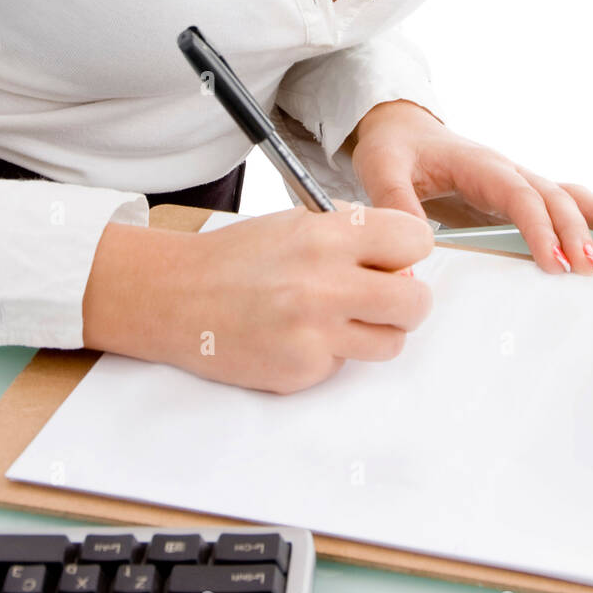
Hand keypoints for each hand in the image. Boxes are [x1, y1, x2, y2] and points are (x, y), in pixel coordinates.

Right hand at [83, 202, 433, 392]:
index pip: (414, 240)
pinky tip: (298, 336)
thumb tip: (404, 258)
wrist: (177, 296)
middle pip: (416, 301)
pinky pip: (345, 365)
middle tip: (385, 297)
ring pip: (391, 342)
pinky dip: (331, 353)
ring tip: (341, 318)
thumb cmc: (239, 258)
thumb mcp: (297, 223)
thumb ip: (352, 235)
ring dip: (376, 332)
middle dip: (407, 301)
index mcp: (327, 235)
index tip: (398, 258)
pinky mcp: (301, 369)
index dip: (410, 251)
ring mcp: (314, 331)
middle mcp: (325, 282)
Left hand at [349, 100, 592, 275]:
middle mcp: (504, 172)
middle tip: (590, 270)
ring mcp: (514, 185)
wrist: (399, 128)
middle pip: (550, 197)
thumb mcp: (381, 170)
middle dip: (575, 230)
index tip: (554, 261)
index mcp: (478, 164)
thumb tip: (409, 260)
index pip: (517, 196)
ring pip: (565, 195)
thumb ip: (395, 206)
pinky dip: (588, 218)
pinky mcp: (513, 200)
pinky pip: (557, 206)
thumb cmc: (393, 147)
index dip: (538, 227)